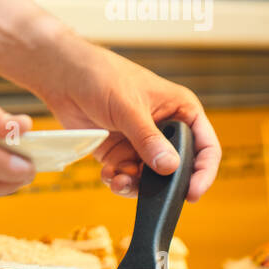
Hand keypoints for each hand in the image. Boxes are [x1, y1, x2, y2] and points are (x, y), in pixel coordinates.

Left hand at [30, 35, 220, 201]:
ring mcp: (142, 144)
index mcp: (180, 110)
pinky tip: (107, 175)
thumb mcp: (127, 106)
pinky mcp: (120, 153)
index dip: (204, 172)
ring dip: (136, 187)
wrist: (63, 76)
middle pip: (178, 170)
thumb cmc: (100, 75)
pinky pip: (127, 178)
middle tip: (147, 192)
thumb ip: (147, 138)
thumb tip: (171, 167)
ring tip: (118, 182)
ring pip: (151, 180)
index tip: (192, 194)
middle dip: (163, 185)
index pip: (205, 147)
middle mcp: (165, 130)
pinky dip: (119, 182)